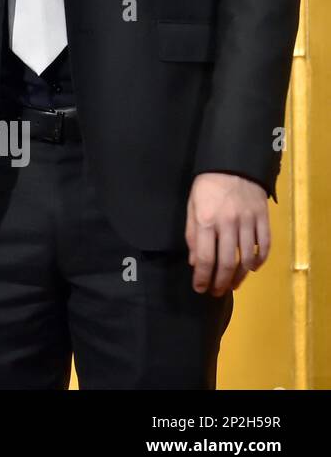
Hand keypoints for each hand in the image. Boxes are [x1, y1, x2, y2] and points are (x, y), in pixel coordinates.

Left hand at [186, 172, 270, 295]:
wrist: (233, 164)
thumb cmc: (206, 186)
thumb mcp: (192, 206)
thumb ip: (192, 234)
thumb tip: (195, 262)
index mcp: (206, 220)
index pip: (205, 257)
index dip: (202, 277)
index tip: (200, 289)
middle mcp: (228, 223)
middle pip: (226, 262)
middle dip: (220, 282)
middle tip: (216, 292)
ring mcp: (248, 222)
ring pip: (247, 258)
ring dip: (239, 276)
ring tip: (232, 285)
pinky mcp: (263, 219)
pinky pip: (264, 246)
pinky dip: (259, 261)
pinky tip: (252, 268)